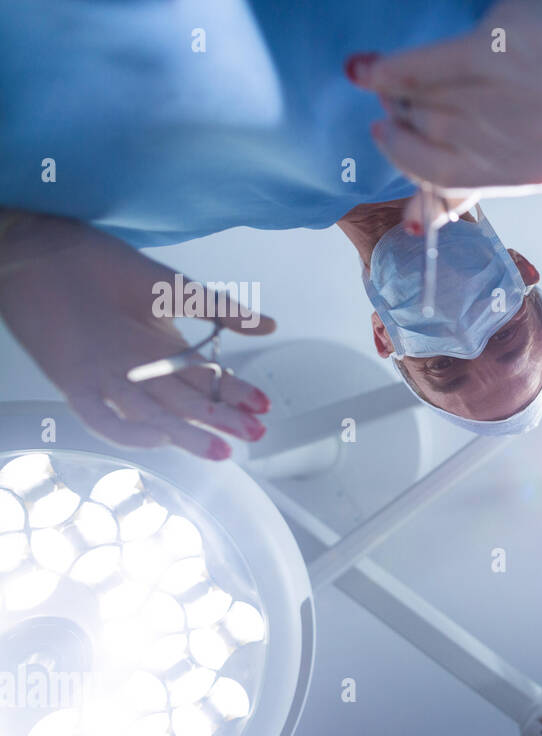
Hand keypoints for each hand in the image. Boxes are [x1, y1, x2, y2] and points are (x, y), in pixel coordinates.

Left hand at [0, 213, 274, 458]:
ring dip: (188, 435)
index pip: (208, 380)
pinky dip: (127, 432)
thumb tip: (270, 326)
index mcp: (163, 349)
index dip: (236, 394)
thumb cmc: (97, 262)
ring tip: (221, 449)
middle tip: (254, 434)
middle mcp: (139, 370)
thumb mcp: (171, 287)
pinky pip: (101, 417)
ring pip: (153, 416)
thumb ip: (220, 309)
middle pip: (187, 402)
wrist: (38, 248)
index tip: (263, 407)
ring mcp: (107, 378)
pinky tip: (159, 437)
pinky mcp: (72, 380)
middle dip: (222, 420)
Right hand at [348, 0, 541, 228]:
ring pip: (434, 100)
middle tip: (390, 99)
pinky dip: (397, 68)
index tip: (382, 134)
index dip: (406, 158)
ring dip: (400, 90)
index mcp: (535, 172)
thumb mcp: (507, 149)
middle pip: (436, 134)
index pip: (448, 178)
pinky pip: (436, 65)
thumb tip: (415, 228)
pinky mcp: (513, 48)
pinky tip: (371, 69)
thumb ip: (462, 186)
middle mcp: (537, 137)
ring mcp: (529, 93)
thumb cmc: (534, 93)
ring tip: (393, 78)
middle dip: (400, 117)